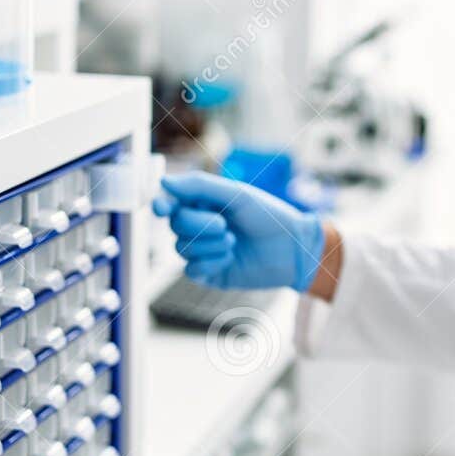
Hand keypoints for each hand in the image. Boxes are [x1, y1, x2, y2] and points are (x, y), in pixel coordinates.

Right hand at [152, 171, 325, 291]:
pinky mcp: (210, 273)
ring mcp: (203, 250)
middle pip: (175, 225)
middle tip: (225, 225)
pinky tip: (230, 258)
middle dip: (199, 225)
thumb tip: (163, 182)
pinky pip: (192, 270)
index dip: (162, 204)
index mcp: (204, 203)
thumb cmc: (268, 216)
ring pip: (181, 248)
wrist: (293, 248)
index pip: (171, 202)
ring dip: (209, 244)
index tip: (161, 207)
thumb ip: (199, 186)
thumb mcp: (236, 194)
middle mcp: (199, 226)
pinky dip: (210, 263)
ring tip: (233, 242)